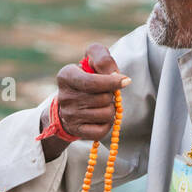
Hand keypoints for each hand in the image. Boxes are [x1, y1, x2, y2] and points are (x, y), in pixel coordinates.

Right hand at [39, 43, 129, 160]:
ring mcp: (69, 115)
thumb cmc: (87, 77)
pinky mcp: (75, 130)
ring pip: (105, 115)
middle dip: (111, 96)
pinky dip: (107, 124)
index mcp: (66, 75)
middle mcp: (65, 96)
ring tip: (102, 105)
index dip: (112, 82)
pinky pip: (102, 130)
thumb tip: (118, 77)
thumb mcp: (92, 61)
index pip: (93, 82)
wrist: (71, 102)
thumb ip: (104, 61)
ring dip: (110, 109)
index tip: (126, 80)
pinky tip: (101, 117)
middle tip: (105, 93)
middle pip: (103, 99)